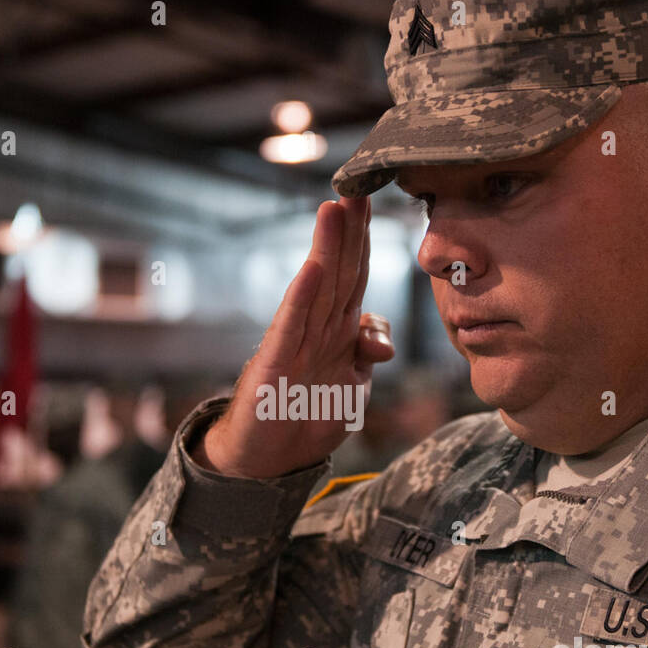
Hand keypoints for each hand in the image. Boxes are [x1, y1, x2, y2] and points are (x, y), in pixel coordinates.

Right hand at [197, 196, 393, 477]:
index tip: (371, 203)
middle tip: (357, 189)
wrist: (264, 459)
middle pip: (338, 273)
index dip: (363, 242)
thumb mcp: (351, 389)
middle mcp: (316, 330)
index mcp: (336, 333)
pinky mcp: (275, 364)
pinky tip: (311, 267)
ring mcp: (294, 343)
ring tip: (333, 210)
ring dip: (327, 249)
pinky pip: (292, 327)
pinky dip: (302, 297)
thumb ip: (365, 358)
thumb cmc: (303, 417)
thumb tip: (383, 343)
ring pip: (317, 290)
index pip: (354, 278)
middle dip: (348, 232)